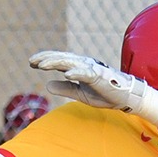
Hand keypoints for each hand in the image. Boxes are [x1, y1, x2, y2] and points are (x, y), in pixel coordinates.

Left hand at [29, 50, 157, 125]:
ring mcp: (92, 69)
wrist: (125, 97)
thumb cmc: (104, 93)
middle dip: (46, 59)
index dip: (45, 60)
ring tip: (42, 65)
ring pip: (71, 63)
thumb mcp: (80, 93)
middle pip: (62, 59)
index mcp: (79, 67)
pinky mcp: (100, 76)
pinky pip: (86, 73)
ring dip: (56, 63)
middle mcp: (84, 64)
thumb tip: (47, 85)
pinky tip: (66, 74)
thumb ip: (64, 88)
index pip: (59, 61)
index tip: (31, 63)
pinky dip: (76, 72)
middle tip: (32, 61)